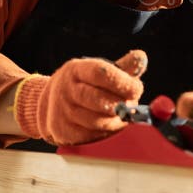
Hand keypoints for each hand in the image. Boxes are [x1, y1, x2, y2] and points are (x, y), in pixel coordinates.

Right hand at [13, 50, 146, 145]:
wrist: (51, 102)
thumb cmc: (86, 84)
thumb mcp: (101, 70)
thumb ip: (123, 67)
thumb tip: (141, 57)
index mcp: (76, 70)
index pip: (99, 73)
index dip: (122, 82)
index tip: (137, 89)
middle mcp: (66, 89)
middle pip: (97, 98)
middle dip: (120, 103)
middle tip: (130, 104)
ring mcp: (62, 111)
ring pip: (96, 120)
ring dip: (115, 120)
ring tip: (121, 115)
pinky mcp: (63, 131)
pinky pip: (90, 135)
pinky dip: (105, 131)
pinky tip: (109, 124)